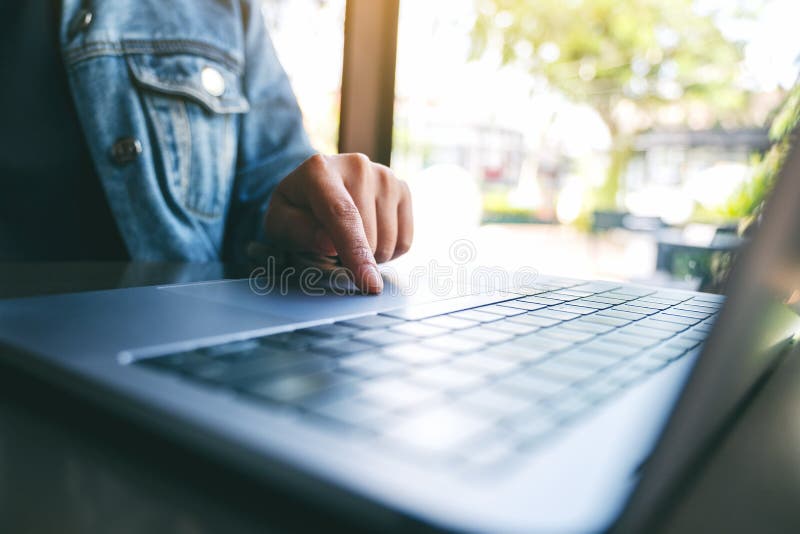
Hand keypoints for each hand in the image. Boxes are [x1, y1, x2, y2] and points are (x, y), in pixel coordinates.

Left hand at [263, 153, 412, 293]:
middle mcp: (357, 166)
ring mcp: (384, 176)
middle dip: (352, 258)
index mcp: (319, 170)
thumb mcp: (280, 223)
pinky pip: (404, 241)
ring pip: (390, 242)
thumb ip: (299, 232)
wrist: (316, 186)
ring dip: (370, 256)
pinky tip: (370, 237)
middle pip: (369, 236)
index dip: (356, 252)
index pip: (343, 215)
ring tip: (350, 240)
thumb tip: (329, 244)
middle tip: (331, 248)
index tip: (369, 283)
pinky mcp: (402, 189)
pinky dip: (388, 251)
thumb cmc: (296, 210)